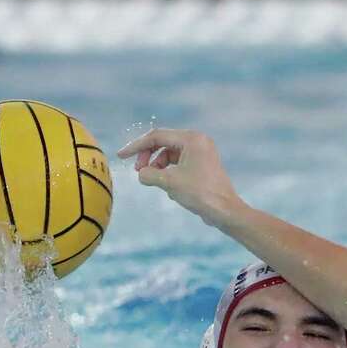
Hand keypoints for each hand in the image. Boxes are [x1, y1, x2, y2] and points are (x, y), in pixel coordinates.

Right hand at [117, 128, 247, 225]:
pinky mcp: (203, 165)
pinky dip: (170, 173)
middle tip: (139, 171)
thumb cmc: (200, 194)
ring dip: (159, 167)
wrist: (225, 211)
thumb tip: (142, 174)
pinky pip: (179, 164)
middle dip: (148, 157)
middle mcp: (198, 141)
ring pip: (170, 155)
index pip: (156, 136)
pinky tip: (170, 189)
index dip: (136, 146)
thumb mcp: (169, 182)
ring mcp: (202, 153)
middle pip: (163, 143)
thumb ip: (149, 174)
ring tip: (155, 182)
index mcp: (192, 139)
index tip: (121, 156)